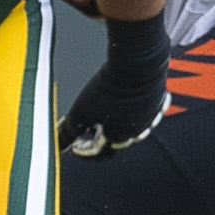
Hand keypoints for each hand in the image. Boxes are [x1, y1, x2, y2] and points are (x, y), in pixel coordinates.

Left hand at [59, 14, 170, 156]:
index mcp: (118, 137)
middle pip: (117, 141)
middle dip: (100, 139)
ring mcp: (152, 114)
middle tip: (89, 131)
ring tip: (105, 118)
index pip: (98, 151)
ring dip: (118, 126)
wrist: (137, 63)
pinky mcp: (159, 98)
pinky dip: (136, 111)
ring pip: (135, 128)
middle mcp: (139, 130)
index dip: (83, 150)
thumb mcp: (79, 113)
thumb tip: (55, 147)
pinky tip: (129, 104)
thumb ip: (68, 132)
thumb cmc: (108, 89)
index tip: (74, 145)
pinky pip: (150, 110)